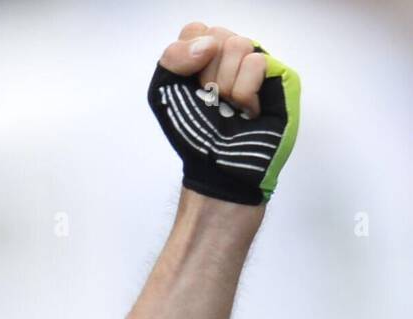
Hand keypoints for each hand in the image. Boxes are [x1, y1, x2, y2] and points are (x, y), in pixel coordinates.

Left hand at [147, 22, 299, 205]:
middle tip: (211, 100)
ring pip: (237, 45)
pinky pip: (256, 62)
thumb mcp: (163, 94)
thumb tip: (208, 44)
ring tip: (229, 107)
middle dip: (206, 75)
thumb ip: (171, 59)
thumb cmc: (193, 133)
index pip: (196, 30)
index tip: (190, 86)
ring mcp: (256, 64)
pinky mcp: (279, 75)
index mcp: (205, 56)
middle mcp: (232, 56)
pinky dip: (244, 92)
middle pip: (217, 34)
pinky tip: (247, 110)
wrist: (217, 165)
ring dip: (225, 85)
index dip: (189, 57)